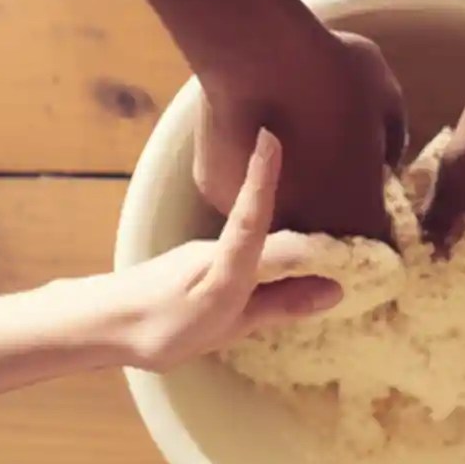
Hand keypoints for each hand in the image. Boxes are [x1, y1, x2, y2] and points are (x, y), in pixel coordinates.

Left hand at [105, 129, 342, 370]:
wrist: (106, 324)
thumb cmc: (164, 329)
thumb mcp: (228, 326)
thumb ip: (280, 305)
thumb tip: (334, 288)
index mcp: (228, 267)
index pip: (254, 218)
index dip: (264, 179)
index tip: (272, 134)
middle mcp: (222, 247)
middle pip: (276, 230)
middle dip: (312, 220)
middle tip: (358, 204)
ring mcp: (213, 247)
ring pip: (265, 238)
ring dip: (301, 238)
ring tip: (340, 240)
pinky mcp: (206, 256)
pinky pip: (251, 244)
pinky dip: (278, 246)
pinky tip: (294, 260)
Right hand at [195, 30, 404, 242]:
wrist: (259, 54)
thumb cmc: (334, 75)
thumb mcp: (388, 101)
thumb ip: (393, 142)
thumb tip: (385, 160)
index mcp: (356, 214)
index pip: (372, 238)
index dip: (370, 213)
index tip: (366, 189)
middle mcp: (307, 229)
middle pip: (320, 233)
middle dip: (325, 209)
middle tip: (323, 166)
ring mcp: (256, 216)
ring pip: (277, 216)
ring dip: (285, 196)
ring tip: (285, 154)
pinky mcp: (218, 195)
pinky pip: (241, 192)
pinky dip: (248, 177)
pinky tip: (250, 142)